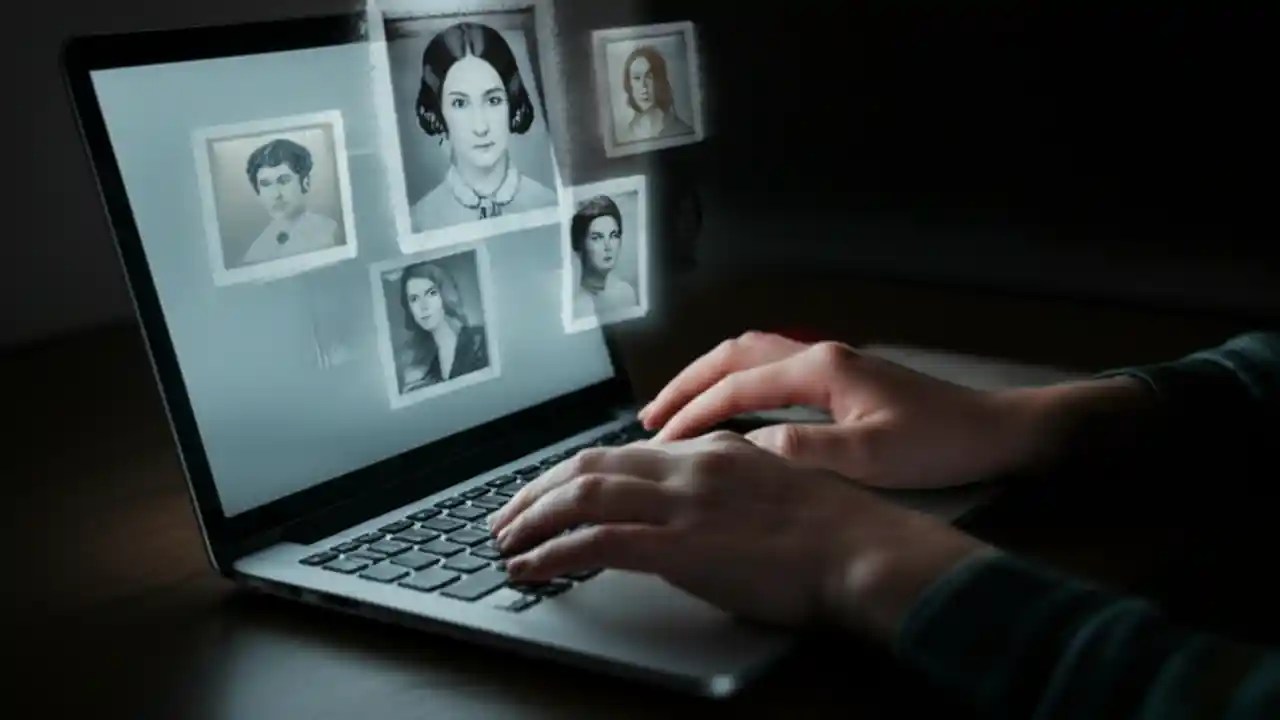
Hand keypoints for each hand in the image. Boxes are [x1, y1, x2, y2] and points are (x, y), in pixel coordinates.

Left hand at [487, 432, 986, 638]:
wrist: (865, 552)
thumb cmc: (836, 531)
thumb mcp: (774, 489)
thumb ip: (726, 490)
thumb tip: (692, 513)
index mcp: (712, 451)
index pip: (623, 453)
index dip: (575, 471)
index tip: (551, 490)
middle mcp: (689, 466)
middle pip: (589, 465)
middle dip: (538, 488)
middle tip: (508, 512)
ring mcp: (682, 504)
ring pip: (582, 495)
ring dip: (532, 517)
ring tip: (504, 538)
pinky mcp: (679, 546)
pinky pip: (596, 543)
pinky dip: (552, 552)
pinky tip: (531, 566)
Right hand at [636, 331, 1037, 489]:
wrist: (995, 432)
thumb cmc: (940, 445)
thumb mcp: (871, 459)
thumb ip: (805, 451)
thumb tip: (746, 449)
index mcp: (822, 369)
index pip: (738, 385)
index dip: (695, 412)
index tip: (660, 440)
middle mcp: (820, 355)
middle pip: (735, 355)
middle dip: (688, 382)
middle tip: (650, 416)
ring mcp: (831, 361)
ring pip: (751, 355)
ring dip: (710, 377)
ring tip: (677, 409)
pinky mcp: (841, 377)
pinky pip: (771, 368)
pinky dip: (737, 382)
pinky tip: (730, 409)